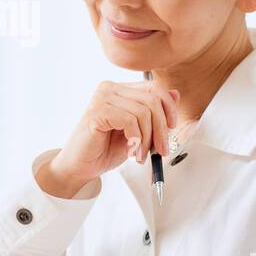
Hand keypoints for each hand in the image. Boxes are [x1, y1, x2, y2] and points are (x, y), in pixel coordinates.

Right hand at [37, 80, 179, 197]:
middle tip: (160, 151)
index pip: (154, 88)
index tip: (170, 128)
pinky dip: (136, 140)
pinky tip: (131, 153)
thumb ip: (154, 114)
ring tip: (140, 155)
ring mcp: (102, 98)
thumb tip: (176, 94)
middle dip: (161, 129)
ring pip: (143, 112)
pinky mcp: (97, 111)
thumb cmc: (104, 150)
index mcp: (120, 90)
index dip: (168, 108)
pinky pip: (129, 121)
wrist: (79, 167)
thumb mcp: (138, 132)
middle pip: (152, 100)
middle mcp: (110, 89)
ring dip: (147, 139)